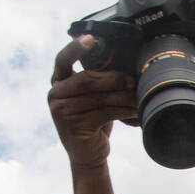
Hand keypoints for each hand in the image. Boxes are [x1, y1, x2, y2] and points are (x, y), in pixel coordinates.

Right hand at [48, 35, 137, 171]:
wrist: (88, 155)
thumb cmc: (93, 122)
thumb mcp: (92, 98)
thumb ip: (97, 80)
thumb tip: (124, 61)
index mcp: (58, 83)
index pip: (63, 60)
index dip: (76, 48)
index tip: (91, 38)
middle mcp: (55, 95)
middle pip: (88, 79)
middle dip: (114, 78)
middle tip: (133, 80)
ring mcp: (62, 112)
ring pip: (99, 97)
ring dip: (123, 96)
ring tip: (138, 96)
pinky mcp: (74, 126)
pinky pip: (104, 113)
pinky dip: (123, 110)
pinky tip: (134, 110)